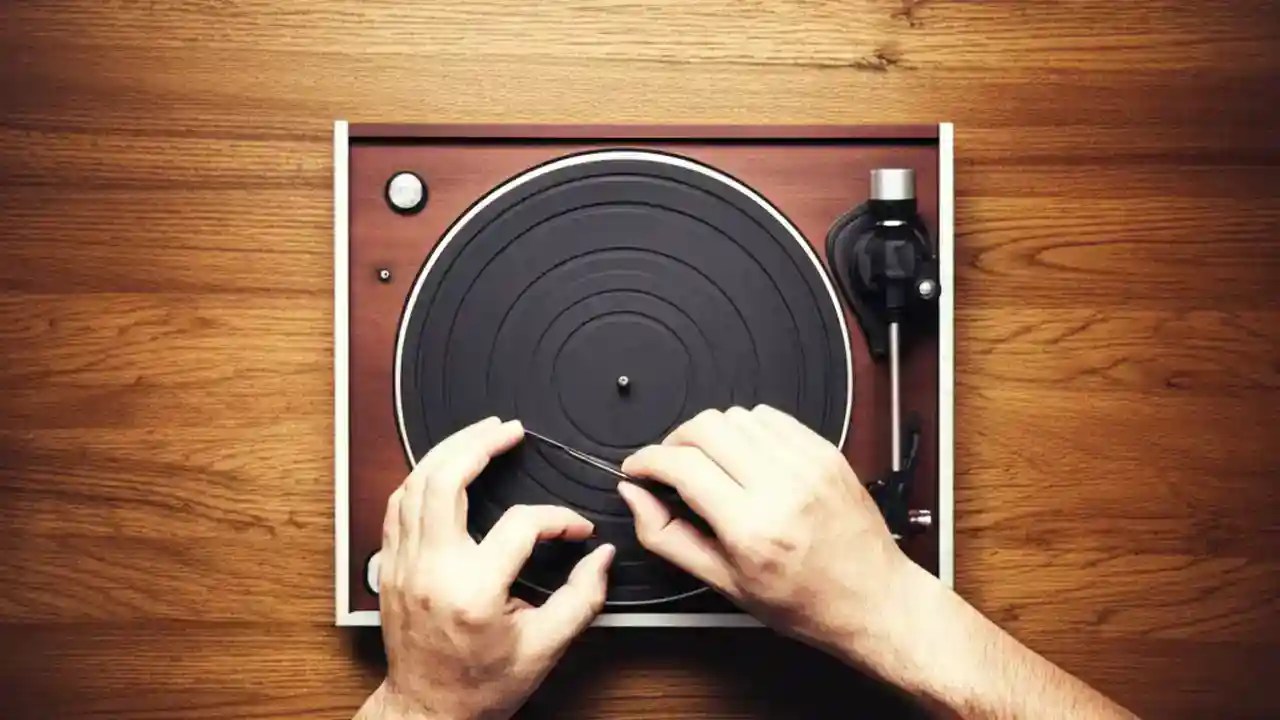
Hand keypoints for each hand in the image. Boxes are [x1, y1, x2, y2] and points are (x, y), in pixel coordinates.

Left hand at [360, 417, 615, 719]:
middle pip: (444, 480)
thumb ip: (581, 598)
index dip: (556, 518)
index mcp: (473, 591)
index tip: (575, 528)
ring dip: (446, 451)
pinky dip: (421, 477)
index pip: (519, 525)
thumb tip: (601, 557)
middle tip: (508, 430)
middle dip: (478, 444)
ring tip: (478, 434)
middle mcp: (432, 571)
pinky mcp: (392, 566)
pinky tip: (443, 466)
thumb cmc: (481, 686)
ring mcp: (405, 565)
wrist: (429, 710)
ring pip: (414, 485)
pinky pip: (398, 505)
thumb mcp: (545, 648)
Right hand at [617, 405, 908, 663]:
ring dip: (711, 434)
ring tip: (710, 465)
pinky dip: (746, 430)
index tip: (637, 468)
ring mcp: (807, 463)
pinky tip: (745, 458)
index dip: (646, 460)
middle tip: (670, 467)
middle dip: (674, 442)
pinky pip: (770, 418)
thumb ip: (668, 536)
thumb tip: (635, 496)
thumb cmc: (805, 602)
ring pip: (735, 416)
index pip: (681, 464)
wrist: (874, 599)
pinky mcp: (824, 451)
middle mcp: (781, 486)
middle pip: (705, 427)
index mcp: (752, 527)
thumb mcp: (724, 583)